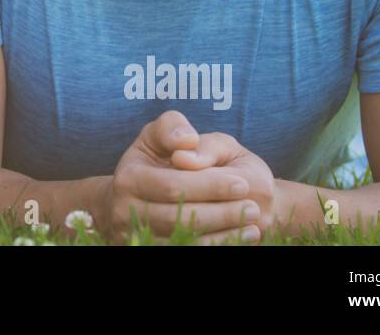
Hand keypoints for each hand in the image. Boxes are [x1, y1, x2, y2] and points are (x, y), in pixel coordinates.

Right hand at [104, 111, 259, 243]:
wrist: (133, 197)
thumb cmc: (157, 159)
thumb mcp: (160, 134)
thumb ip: (172, 127)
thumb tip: (187, 142)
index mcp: (128, 178)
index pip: (173, 185)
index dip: (210, 185)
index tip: (243, 183)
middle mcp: (125, 211)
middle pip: (179, 217)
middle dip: (221, 213)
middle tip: (254, 208)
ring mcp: (134, 237)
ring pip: (184, 240)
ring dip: (223, 235)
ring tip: (253, 226)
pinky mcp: (148, 250)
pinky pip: (184, 251)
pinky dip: (215, 246)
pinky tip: (240, 238)